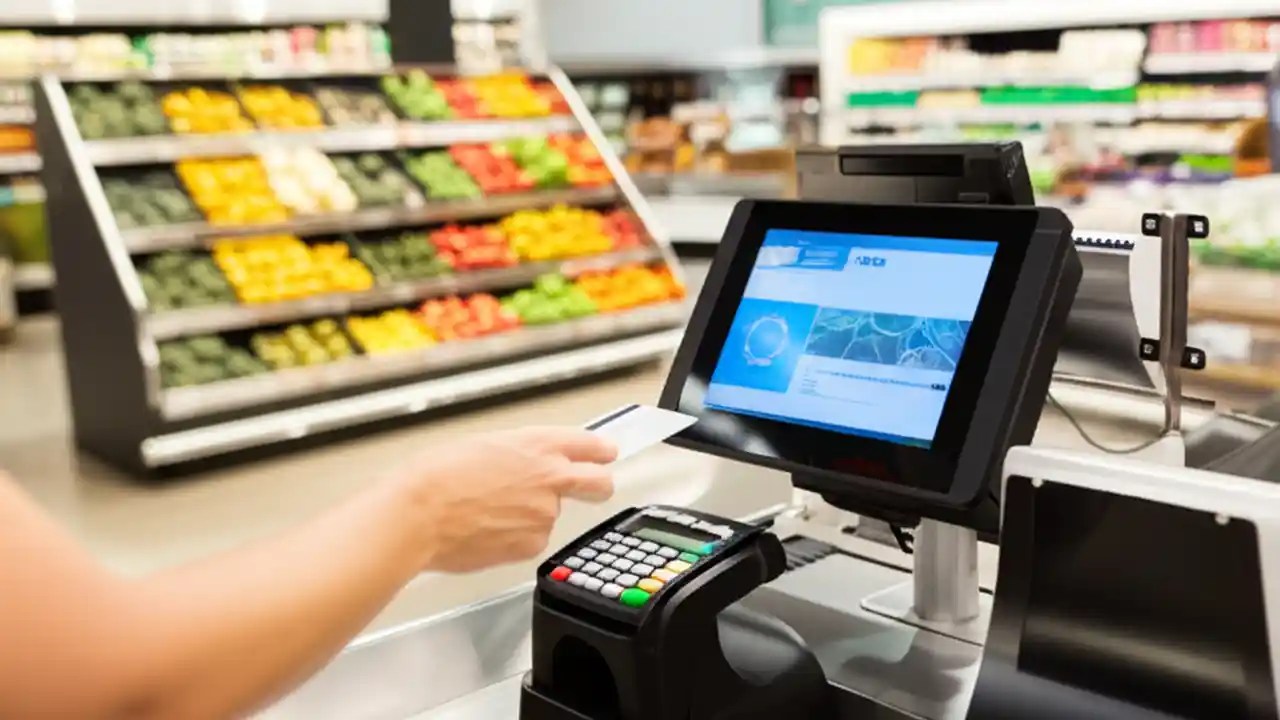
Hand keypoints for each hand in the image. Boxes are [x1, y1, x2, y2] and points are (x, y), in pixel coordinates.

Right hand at [398, 427, 617, 572]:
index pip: (589, 445)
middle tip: (590, 489)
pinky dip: (514, 536)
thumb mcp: (484, 446)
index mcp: (538, 445)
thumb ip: (519, 455)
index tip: (606, 454)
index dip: (600, 451)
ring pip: (550, 515)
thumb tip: (527, 467)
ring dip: (531, 514)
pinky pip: (531, 539)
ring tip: (489, 511)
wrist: (418, 516)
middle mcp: (551, 477)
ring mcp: (545, 513)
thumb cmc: (437, 477)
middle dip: (598, 486)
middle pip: (599, 483)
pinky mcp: (533, 544)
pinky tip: (485, 529)